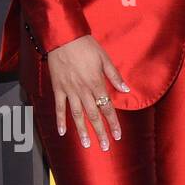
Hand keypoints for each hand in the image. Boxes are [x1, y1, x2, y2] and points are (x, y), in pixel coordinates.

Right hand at [44, 34, 128, 149]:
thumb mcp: (104, 58)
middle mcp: (82, 90)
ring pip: (77, 115)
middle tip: (105, 146)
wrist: (63, 39)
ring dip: (82, 130)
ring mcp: (69, 90)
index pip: (107, 107)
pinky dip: (60, 120)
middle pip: (93, 115)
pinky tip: (63, 132)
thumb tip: (126, 89)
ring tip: (87, 144)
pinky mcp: (58, 88)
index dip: (113, 122)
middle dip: (100, 132)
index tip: (118, 135)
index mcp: (96, 83)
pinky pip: (59, 107)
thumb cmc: (86, 46)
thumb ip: (114, 76)